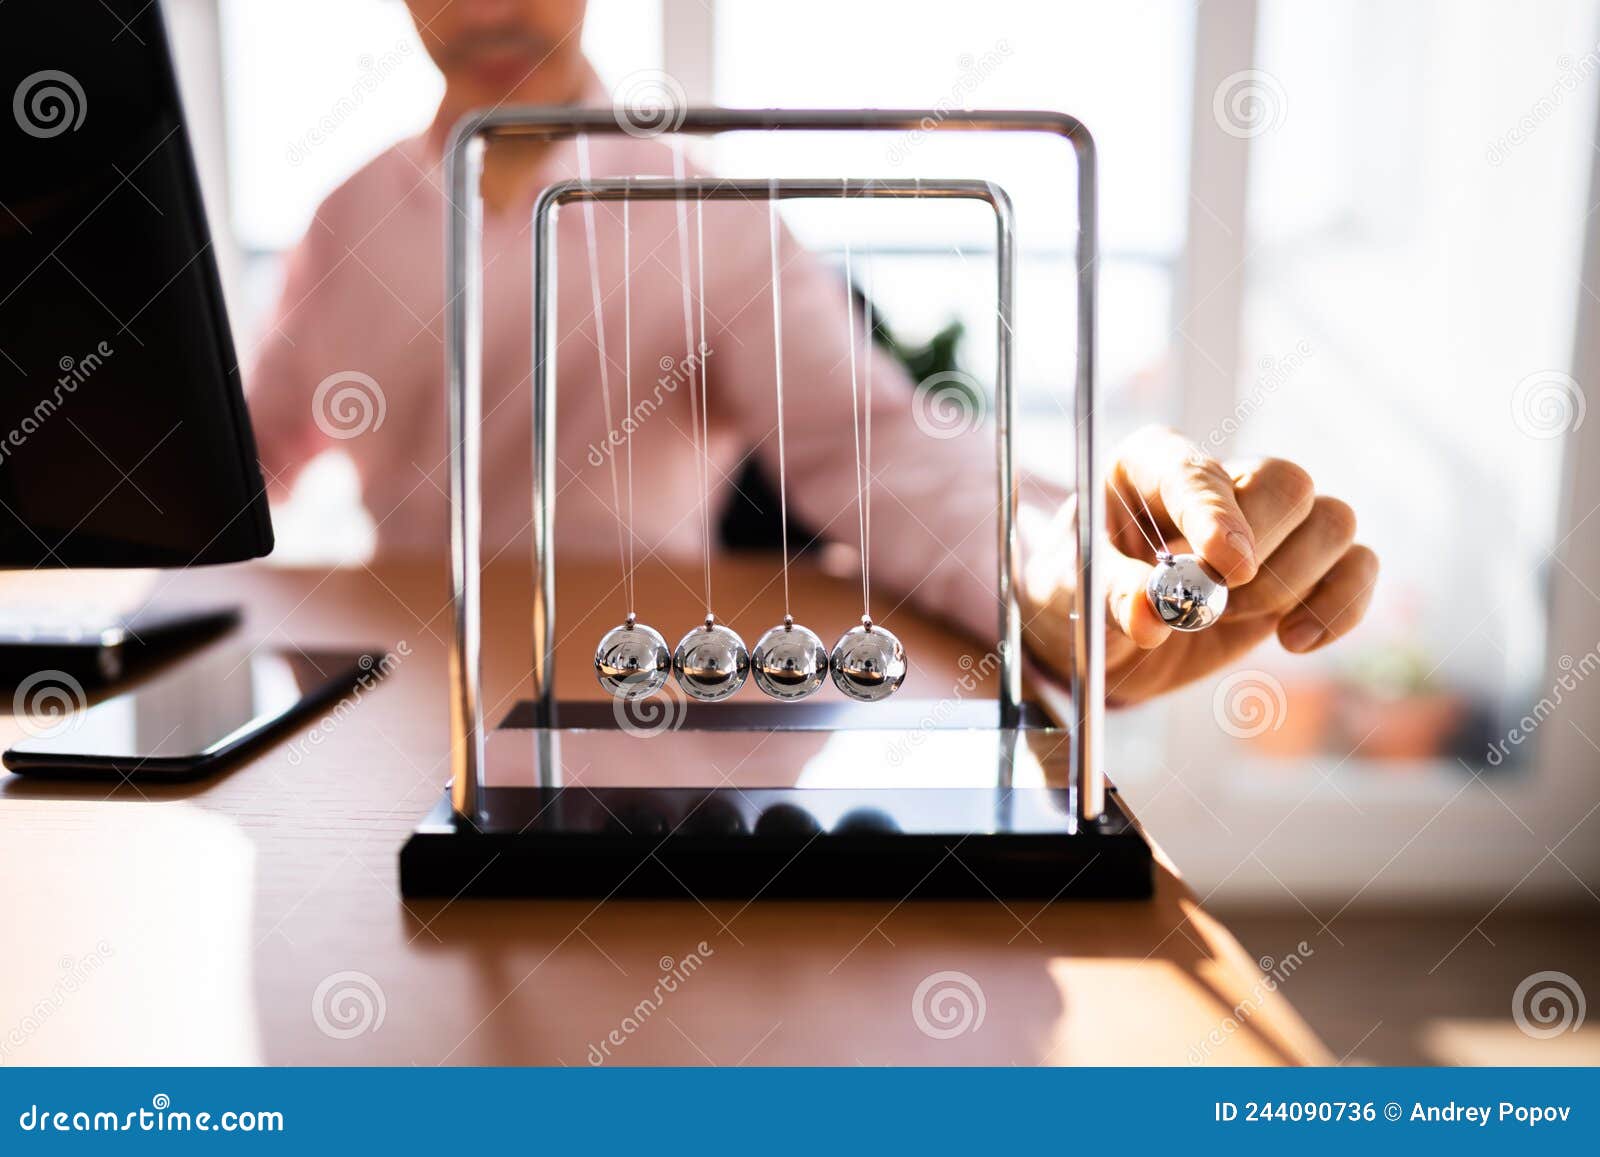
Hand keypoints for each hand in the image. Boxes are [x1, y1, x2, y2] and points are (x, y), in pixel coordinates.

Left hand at [1021, 426, 1378, 703]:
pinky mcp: (1301, 566)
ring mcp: (1269, 521)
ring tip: (1230, 618)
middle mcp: (1221, 481)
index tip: (1225, 565)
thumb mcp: (1073, 595)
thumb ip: (1111, 597)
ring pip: (1334, 520)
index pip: (1195, 470)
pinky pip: (1360, 565)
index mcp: (1149, 464)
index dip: (1215, 512)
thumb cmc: (1078, 595)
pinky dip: (1342, 606)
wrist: (1104, 638)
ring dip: (1292, 582)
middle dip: (1262, 553)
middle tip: (1216, 601)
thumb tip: (1150, 617)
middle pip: (1288, 483)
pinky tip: (1293, 640)